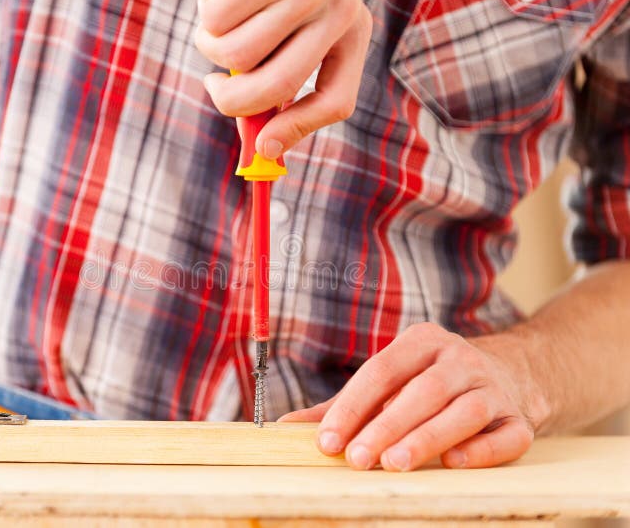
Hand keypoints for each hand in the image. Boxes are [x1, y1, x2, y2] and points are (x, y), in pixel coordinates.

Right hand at [195, 0, 371, 159]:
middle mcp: (336, 9)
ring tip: (219, 24)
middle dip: (230, 100)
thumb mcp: (305, 35)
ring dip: (211, 48)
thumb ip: (288, 89)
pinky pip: (214, 18)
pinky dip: (205, 15)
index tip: (260, 146)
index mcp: (352, 33)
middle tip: (212, 85)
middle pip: (273, 87)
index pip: (334, 100)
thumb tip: (264, 149)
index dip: (295, 130)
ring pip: (234, 54)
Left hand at [279, 323, 551, 470]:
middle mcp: (460, 359)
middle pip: (421, 391)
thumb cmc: (431, 383)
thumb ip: (343, 405)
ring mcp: (493, 388)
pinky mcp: (520, 419)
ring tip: (395, 464)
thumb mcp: (390, 383)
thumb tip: (286, 427)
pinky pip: (507, 435)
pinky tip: (454, 463)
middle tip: (357, 459)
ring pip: (463, 411)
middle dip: (385, 426)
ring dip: (428, 438)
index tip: (327, 441)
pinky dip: (483, 450)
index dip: (352, 406)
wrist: (512, 373)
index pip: (381, 370)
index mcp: (423, 342)